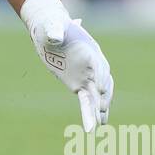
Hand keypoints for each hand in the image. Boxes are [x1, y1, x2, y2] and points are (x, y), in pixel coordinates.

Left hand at [20, 0, 112, 131]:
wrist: (50, 30)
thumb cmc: (51, 25)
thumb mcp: (51, 26)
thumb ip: (54, 30)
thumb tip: (54, 36)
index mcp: (90, 50)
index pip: (98, 66)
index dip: (100, 77)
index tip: (98, 90)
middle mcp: (93, 65)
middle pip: (103, 82)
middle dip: (103, 96)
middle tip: (101, 109)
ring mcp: (87, 76)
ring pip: (98, 96)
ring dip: (99, 110)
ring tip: (99, 125)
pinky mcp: (79, 85)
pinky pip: (87, 101)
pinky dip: (89, 114)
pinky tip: (92, 129)